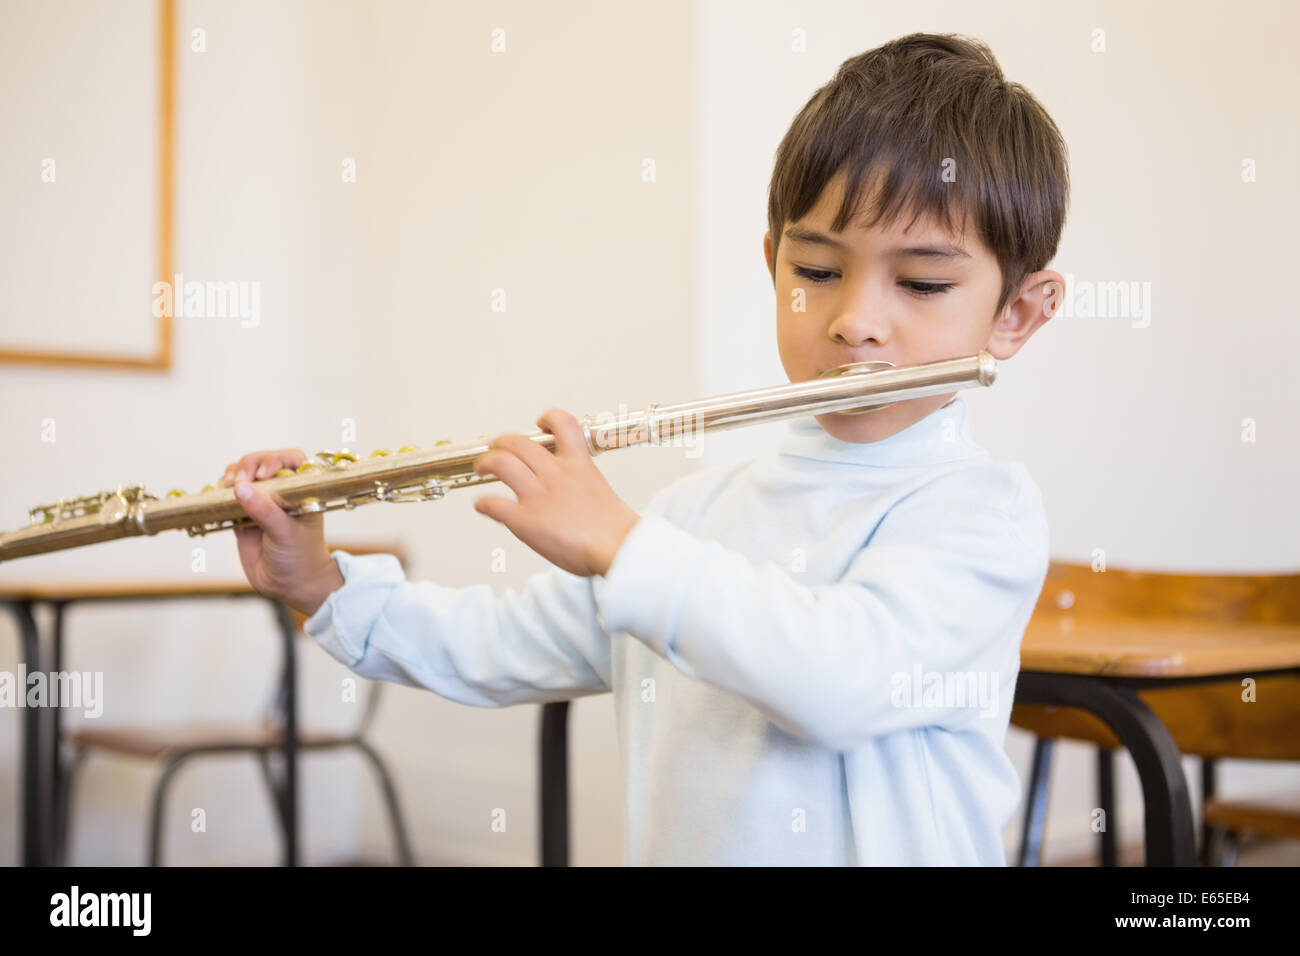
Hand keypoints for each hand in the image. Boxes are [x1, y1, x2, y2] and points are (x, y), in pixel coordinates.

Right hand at [217, 448, 341, 615]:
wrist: (290, 585)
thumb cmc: (300, 556)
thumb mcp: (286, 532)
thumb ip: (264, 510)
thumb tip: (240, 487)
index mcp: (301, 489)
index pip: (292, 460)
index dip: (277, 459)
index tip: (264, 473)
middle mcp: (281, 491)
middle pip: (263, 462)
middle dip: (249, 465)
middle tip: (239, 479)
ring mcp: (261, 502)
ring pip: (244, 476)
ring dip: (234, 475)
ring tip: (228, 485)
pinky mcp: (242, 515)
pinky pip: (229, 496)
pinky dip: (221, 491)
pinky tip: (219, 493)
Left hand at [472, 409, 640, 576]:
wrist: (617, 548)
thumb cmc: (615, 531)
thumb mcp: (601, 492)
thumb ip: (583, 484)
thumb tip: (574, 495)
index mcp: (578, 464)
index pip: (562, 424)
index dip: (548, 419)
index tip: (541, 425)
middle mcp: (555, 474)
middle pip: (518, 442)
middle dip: (502, 442)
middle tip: (496, 448)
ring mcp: (538, 495)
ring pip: (500, 463)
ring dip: (485, 462)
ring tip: (482, 467)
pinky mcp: (525, 520)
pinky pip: (493, 504)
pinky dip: (483, 504)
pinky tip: (483, 506)